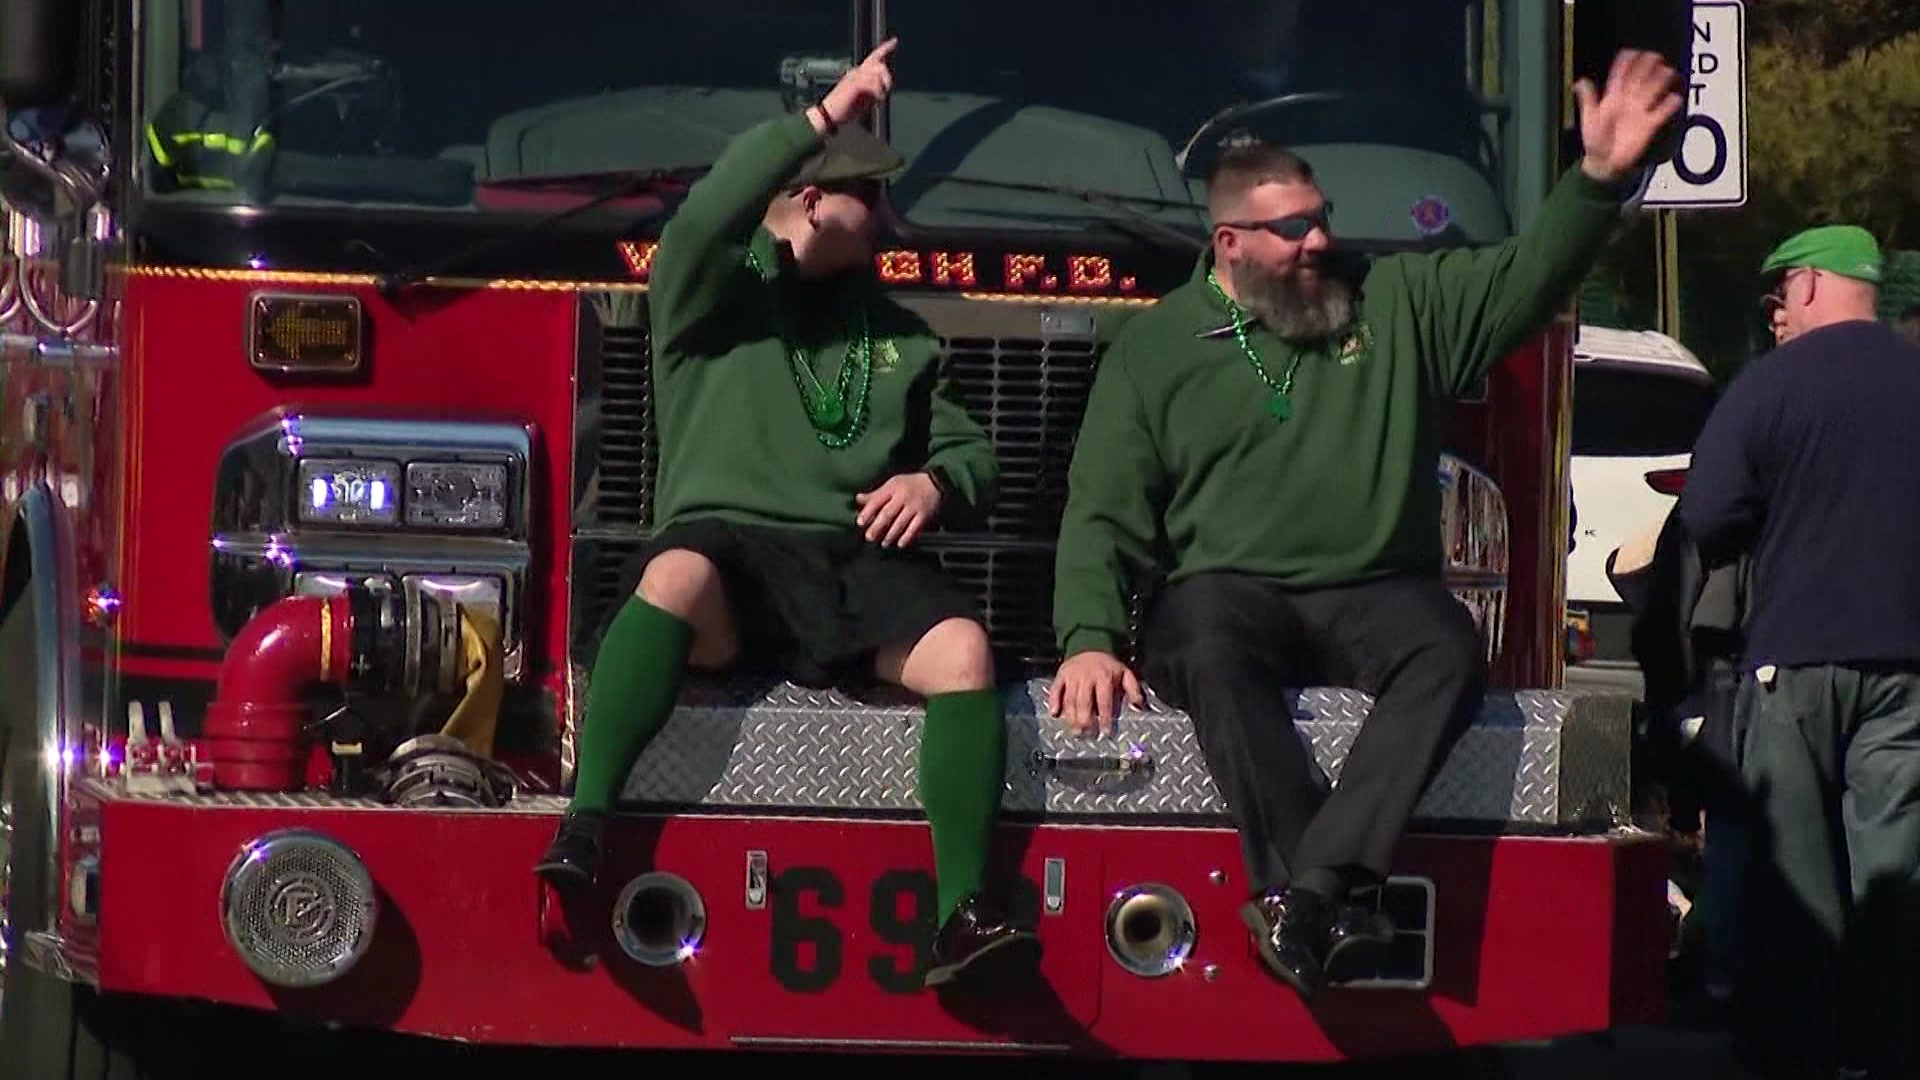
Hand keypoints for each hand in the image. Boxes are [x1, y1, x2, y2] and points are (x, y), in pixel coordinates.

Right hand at [814, 38, 896, 131]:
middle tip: (886, 90)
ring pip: (877, 75)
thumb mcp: (863, 98)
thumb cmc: (844, 108)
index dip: (884, 48)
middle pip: (879, 64)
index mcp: (858, 73)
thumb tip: (885, 86)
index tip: (894, 40)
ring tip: (876, 100)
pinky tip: (875, 100)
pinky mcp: (855, 83)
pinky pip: (874, 84)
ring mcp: (855, 76)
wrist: (828, 114)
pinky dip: (878, 93)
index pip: (873, 56)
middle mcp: (856, 71)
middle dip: (887, 77)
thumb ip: (873, 89)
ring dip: (881, 89)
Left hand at [855, 471, 939, 546]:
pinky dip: (907, 537)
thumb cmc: (909, 484)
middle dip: (877, 526)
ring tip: (883, 543)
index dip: (867, 512)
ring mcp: (914, 506)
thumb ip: (876, 494)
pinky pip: (914, 528)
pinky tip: (900, 544)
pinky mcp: (924, 515)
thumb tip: (858, 499)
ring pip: (900, 523)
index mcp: (892, 488)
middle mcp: (903, 497)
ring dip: (890, 535)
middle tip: (869, 537)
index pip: (877, 500)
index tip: (860, 522)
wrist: (934, 482)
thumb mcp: (892, 484)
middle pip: (888, 513)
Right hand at [1046, 651, 1145, 736]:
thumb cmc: (1108, 665)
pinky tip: (1054, 714)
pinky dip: (1054, 702)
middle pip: (1084, 703)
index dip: (1105, 718)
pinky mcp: (1062, 675)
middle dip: (1085, 721)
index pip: (1104, 702)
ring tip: (1075, 731)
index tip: (1106, 732)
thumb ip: (1133, 690)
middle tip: (1086, 734)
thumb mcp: (1125, 673)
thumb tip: (1139, 707)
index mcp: (1104, 678)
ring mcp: (1072, 677)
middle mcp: (1087, 678)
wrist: (1091, 645)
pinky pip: (1055, 690)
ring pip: (1070, 700)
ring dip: (1071, 717)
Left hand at [1574, 48, 1683, 183]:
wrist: (1605, 162)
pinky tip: (1674, 99)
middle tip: (1655, 56)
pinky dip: (1669, 105)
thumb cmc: (1595, 141)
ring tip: (1668, 72)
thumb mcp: (1588, 118)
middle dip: (1647, 66)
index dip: (1625, 63)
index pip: (1620, 76)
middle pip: (1640, 79)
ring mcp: (1639, 112)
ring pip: (1653, 91)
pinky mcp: (1648, 125)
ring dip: (1660, 81)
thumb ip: (1588, 99)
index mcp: (1612, 98)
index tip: (1632, 52)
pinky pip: (1662, 112)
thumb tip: (1580, 81)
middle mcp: (1628, 102)